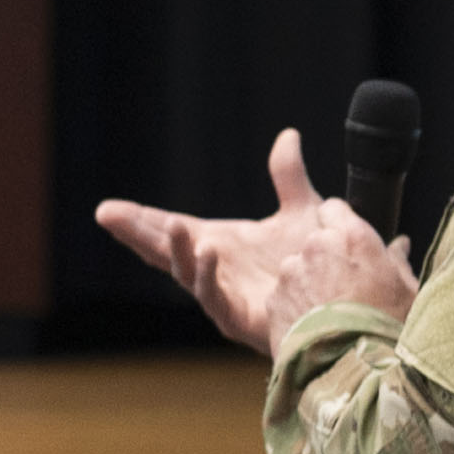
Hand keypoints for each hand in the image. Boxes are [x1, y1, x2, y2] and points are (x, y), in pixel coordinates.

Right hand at [97, 129, 416, 354]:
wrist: (345, 308)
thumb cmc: (318, 266)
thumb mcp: (302, 210)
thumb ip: (288, 175)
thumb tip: (287, 135)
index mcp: (219, 244)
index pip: (172, 228)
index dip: (141, 219)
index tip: (108, 209)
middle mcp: (214, 270)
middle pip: (164, 249)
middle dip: (135, 232)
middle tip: (108, 214)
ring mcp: (223, 295)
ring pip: (186, 273)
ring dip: (176, 249)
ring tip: (172, 224)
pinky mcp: (238, 318)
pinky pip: (216, 297)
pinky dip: (208, 275)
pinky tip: (207, 250)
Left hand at [271, 200, 421, 340]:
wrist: (352, 371)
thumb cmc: (390, 329)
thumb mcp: (407, 292)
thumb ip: (397, 262)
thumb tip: (400, 245)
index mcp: (351, 236)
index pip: (334, 208)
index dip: (340, 224)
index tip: (349, 244)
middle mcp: (316, 246)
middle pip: (315, 242)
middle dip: (326, 258)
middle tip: (346, 289)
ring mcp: (291, 273)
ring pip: (297, 269)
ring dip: (309, 284)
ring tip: (330, 316)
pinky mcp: (273, 300)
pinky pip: (284, 296)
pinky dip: (295, 307)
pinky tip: (315, 330)